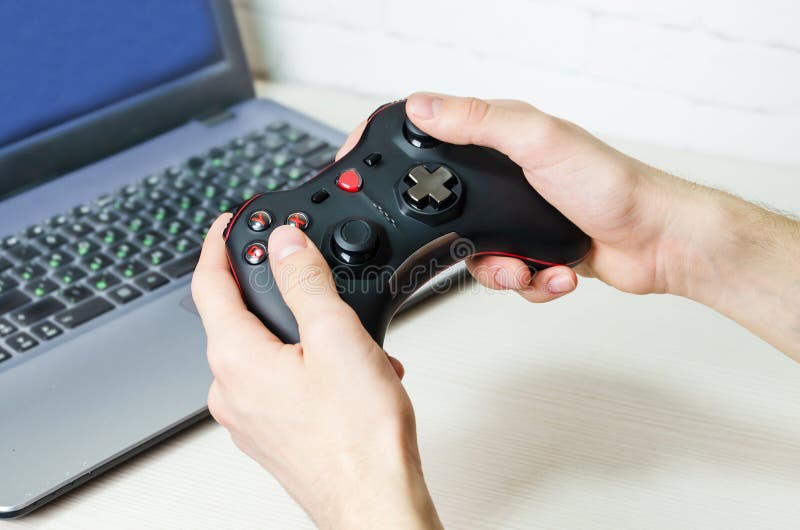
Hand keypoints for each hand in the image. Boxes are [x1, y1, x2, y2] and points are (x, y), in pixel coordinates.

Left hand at [192, 216, 442, 528]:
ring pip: (266, 351)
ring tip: (353, 339)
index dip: (215, 245)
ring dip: (304, 333)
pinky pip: (279, 383)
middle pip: (237, 318)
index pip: (208, 284)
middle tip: (308, 273)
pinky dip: (310, 366)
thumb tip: (284, 243)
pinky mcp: (270, 434)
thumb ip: (305, 280)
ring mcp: (248, 417)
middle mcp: (230, 389)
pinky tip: (352, 374)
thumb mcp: (335, 336)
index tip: (224, 225)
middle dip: (277, 291)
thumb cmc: (357, 436)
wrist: (374, 502)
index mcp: (236, 358)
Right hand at [340, 93, 799, 355]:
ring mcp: (517, 217)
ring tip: (527, 267)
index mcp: (501, 140)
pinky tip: (554, 272)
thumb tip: (424, 106)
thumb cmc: (614, 185)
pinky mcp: (531, 250)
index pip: (432, 137)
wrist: (658, 242)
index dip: (396, 153)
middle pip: (445, 210)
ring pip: (474, 255)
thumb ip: (480, 122)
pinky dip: (530, 283)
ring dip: (501, 271)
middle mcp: (505, 178)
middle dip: (458, 240)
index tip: (365, 166)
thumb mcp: (540, 141)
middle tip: (477, 247)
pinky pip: (506, 277)